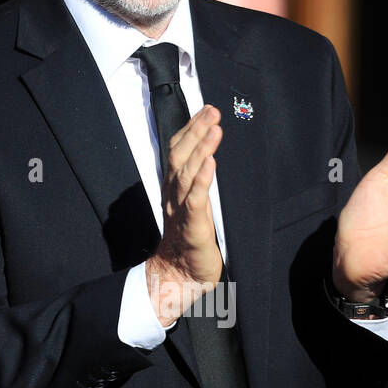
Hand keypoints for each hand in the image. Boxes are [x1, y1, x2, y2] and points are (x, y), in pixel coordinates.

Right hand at [146, 104, 223, 325]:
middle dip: (195, 130)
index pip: (177, 151)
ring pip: (186, 173)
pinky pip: (195, 199)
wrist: (177, 276)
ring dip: (201, 149)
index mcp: (173, 188)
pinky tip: (211, 164)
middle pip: (179, 155)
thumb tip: (210, 159)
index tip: (205, 110)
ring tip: (214, 129)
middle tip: (212, 111)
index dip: (189, 129)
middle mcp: (173, 194)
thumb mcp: (192, 205)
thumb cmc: (189, 241)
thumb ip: (196, 183)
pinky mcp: (192, 226)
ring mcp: (180, 209)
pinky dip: (202, 180)